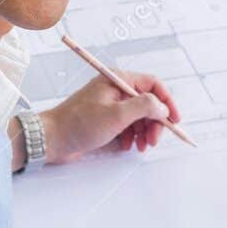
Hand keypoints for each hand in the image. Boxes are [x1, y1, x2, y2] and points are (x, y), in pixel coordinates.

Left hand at [44, 71, 180, 162]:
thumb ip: (143, 107)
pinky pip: (128, 126)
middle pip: (148, 103)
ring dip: (145, 132)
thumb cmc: (78, 124)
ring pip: (140, 117)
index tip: (175, 120)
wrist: (52, 139)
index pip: (153, 84)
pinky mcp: (106, 120)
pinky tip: (128, 146)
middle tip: (154, 140)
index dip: (167, 102)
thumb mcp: (116, 115)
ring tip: (141, 147)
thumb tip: (163, 106)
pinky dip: (133, 137)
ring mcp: (111, 105)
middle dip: (155, 122)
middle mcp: (116, 90)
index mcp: (118, 80)